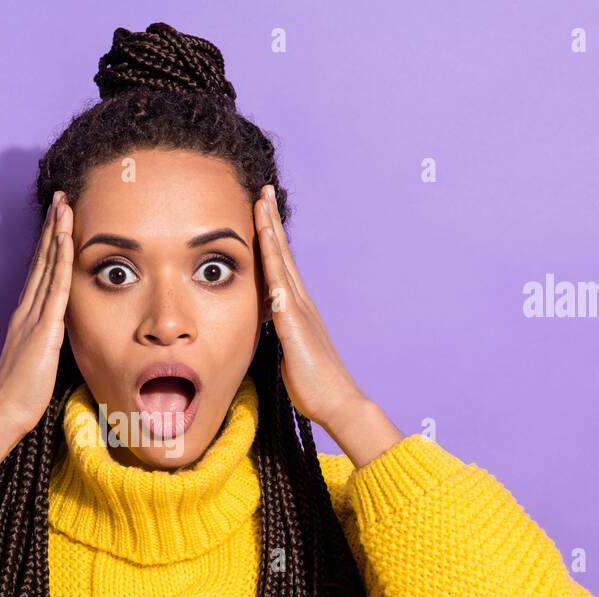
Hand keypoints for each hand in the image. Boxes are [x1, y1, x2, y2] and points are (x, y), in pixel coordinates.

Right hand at [0, 191, 73, 440]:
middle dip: (52, 228)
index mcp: (25, 318)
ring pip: (48, 266)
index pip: (40, 273)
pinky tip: (66, 239)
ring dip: (57, 234)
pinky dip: (61, 261)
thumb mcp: (37, 362)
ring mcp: (33, 317)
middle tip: (60, 199)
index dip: (48, 246)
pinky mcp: (43, 328)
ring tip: (65, 206)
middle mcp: (26, 311)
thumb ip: (45, 344)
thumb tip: (58, 338)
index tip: (57, 222)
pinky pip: (55, 287)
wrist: (3, 413)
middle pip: (41, 261)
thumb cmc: (20, 397)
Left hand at [255, 185, 402, 464]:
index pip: (280, 263)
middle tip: (264, 191)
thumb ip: (281, 328)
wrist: (337, 402)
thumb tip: (270, 318)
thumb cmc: (312, 382)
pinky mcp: (297, 333)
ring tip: (264, 208)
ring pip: (283, 268)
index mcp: (296, 307)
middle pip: (283, 254)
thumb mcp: (289, 348)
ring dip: (273, 237)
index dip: (270, 235)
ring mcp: (301, 315)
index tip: (261, 208)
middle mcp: (301, 303)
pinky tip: (268, 259)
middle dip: (272, 221)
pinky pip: (284, 301)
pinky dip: (276, 277)